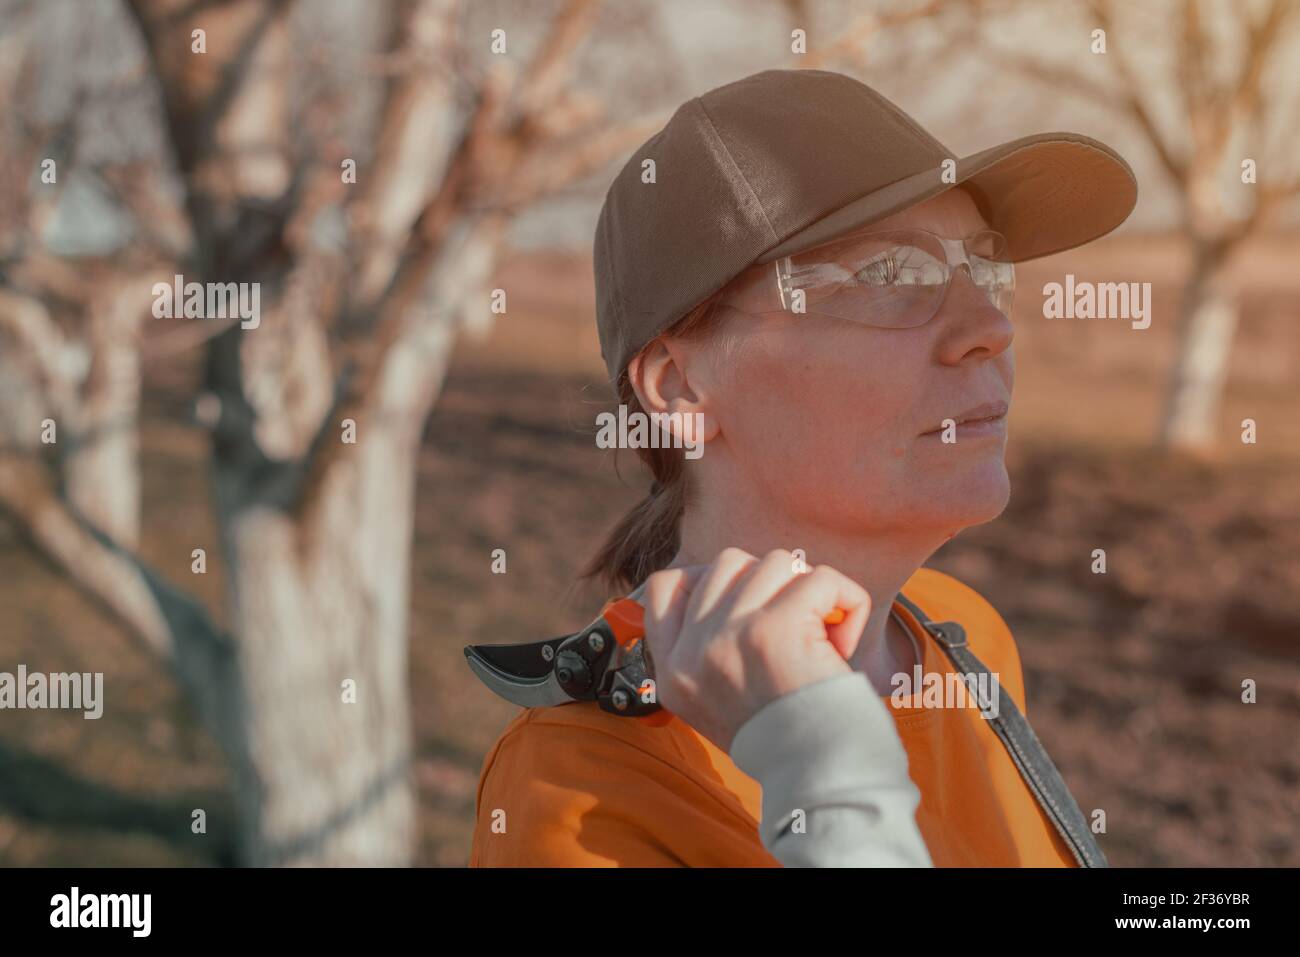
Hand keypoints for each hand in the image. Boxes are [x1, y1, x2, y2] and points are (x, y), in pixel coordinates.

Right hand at [641, 547, 871, 752]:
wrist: (823, 784)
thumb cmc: (787, 743)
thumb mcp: (721, 703)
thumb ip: (710, 649)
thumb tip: (731, 581)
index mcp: (674, 674)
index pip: (666, 587)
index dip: (712, 578)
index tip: (749, 605)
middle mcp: (692, 654)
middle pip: (727, 563)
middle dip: (771, 585)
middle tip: (795, 628)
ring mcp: (729, 637)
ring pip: (775, 562)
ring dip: (808, 590)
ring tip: (822, 637)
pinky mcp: (776, 628)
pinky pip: (821, 579)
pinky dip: (847, 602)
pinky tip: (844, 643)